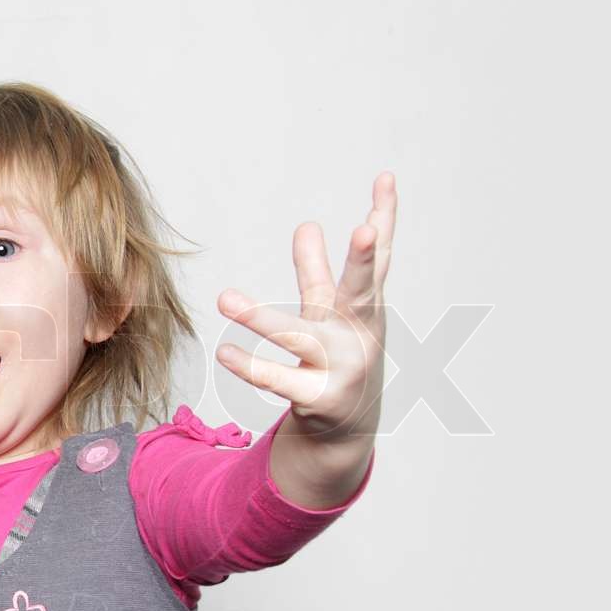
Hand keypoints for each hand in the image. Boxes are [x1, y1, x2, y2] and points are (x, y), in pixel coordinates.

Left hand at [215, 171, 396, 440]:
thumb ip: (316, 271)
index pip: (378, 257)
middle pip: (362, 291)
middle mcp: (358, 333)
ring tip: (226, 298)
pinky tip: (226, 354)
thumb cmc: (336, 358)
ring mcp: (341, 367)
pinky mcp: (317, 398)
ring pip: (299, 337)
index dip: (384, 216)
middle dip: (365, 262)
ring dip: (262, 319)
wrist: (345, 431)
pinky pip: (277, 379)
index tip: (385, 179)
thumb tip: (307, 225)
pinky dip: (250, 367)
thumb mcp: (329, 313)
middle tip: (364, 230)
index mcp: (363, 307)